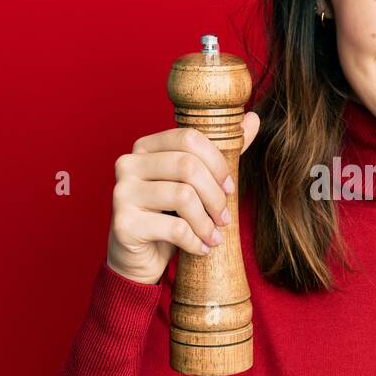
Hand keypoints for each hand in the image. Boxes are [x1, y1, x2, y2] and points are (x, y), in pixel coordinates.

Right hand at [105, 111, 259, 284]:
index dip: (216, 162)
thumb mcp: (194, 183)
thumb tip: (253, 118)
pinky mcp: (123, 223)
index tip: (230, 188)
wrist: (138, 257)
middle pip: (187, 166)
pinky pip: (174, 228)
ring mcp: (122, 193)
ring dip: (207, 222)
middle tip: (225, 218)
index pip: (188, 138)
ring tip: (215, 235)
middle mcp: (128, 164)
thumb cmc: (168, 216)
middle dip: (215, 196)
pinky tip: (202, 248)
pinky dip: (196, 241)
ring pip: (183, 197)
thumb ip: (220, 152)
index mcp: (145, 147)